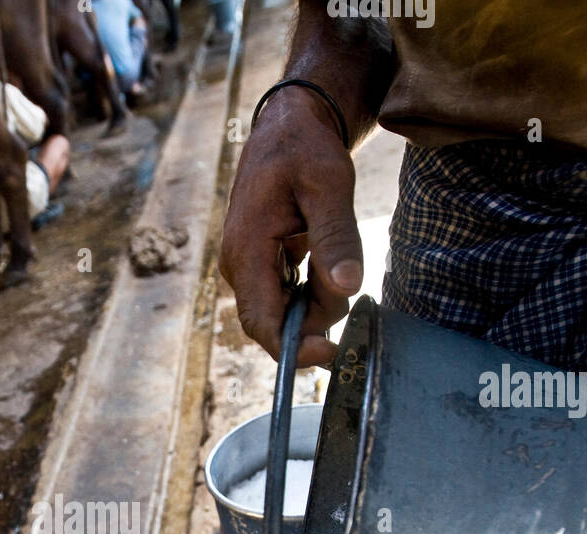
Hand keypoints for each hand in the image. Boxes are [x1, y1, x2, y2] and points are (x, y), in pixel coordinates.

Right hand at [219, 85, 364, 366]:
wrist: (288, 126)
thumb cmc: (305, 149)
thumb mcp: (329, 185)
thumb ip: (336, 237)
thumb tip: (348, 288)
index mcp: (246, 250)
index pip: (261, 322)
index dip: (292, 348)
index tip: (329, 352)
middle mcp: (238, 265)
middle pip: (274, 323)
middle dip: (314, 320)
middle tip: (348, 282)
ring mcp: (247, 267)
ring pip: (282, 312)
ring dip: (317, 304)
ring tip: (337, 260)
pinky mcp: (260, 266)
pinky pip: (285, 297)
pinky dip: (312, 293)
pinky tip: (328, 265)